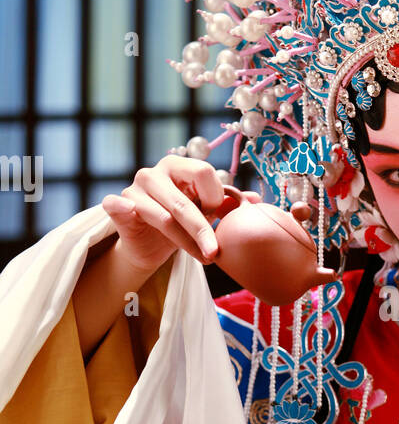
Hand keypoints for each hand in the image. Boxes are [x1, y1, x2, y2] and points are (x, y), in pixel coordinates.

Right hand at [102, 154, 267, 272]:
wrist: (150, 245)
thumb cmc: (182, 224)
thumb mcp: (205, 212)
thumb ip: (227, 204)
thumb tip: (256, 200)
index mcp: (179, 165)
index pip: (204, 174)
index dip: (214, 199)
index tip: (217, 218)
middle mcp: (154, 172)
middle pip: (184, 202)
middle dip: (203, 231)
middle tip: (215, 253)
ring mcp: (134, 188)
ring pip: (164, 218)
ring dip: (185, 243)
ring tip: (201, 258)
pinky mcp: (118, 206)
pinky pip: (118, 205)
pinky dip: (121, 207)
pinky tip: (127, 210)